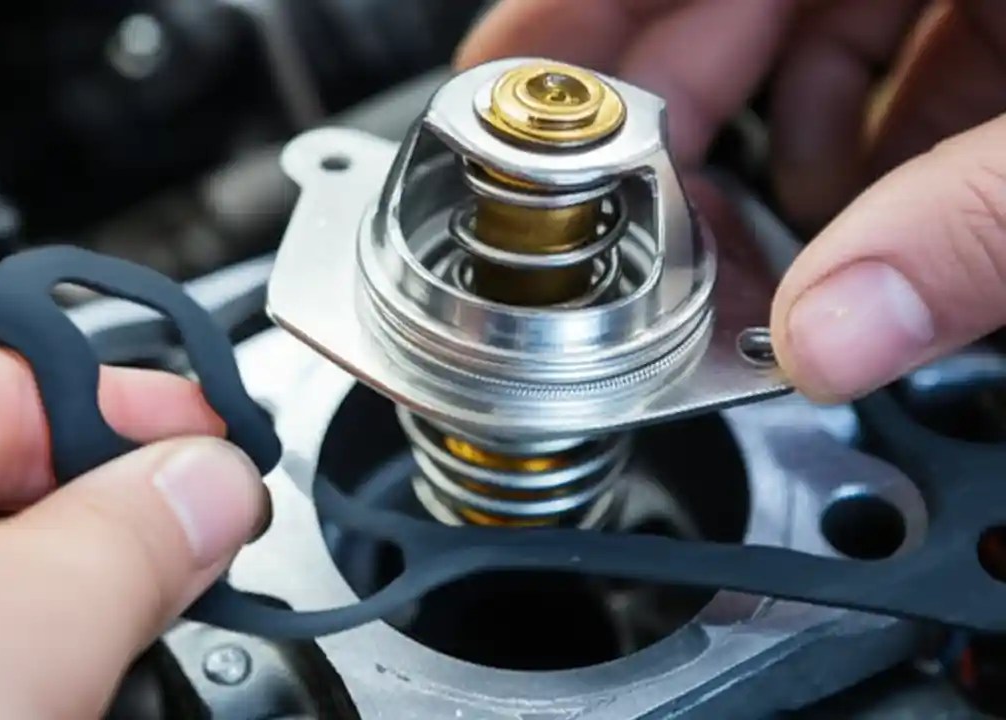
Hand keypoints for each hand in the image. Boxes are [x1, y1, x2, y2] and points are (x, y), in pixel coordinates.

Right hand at [460, 0, 1005, 401]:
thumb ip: (957, 235)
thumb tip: (828, 342)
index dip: (568, 19)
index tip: (499, 92)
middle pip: (722, 3)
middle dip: (667, 119)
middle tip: (621, 211)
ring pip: (800, 43)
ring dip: (762, 154)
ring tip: (747, 242)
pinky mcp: (1000, 19)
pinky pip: (882, 63)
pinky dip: (847, 148)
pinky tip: (860, 219)